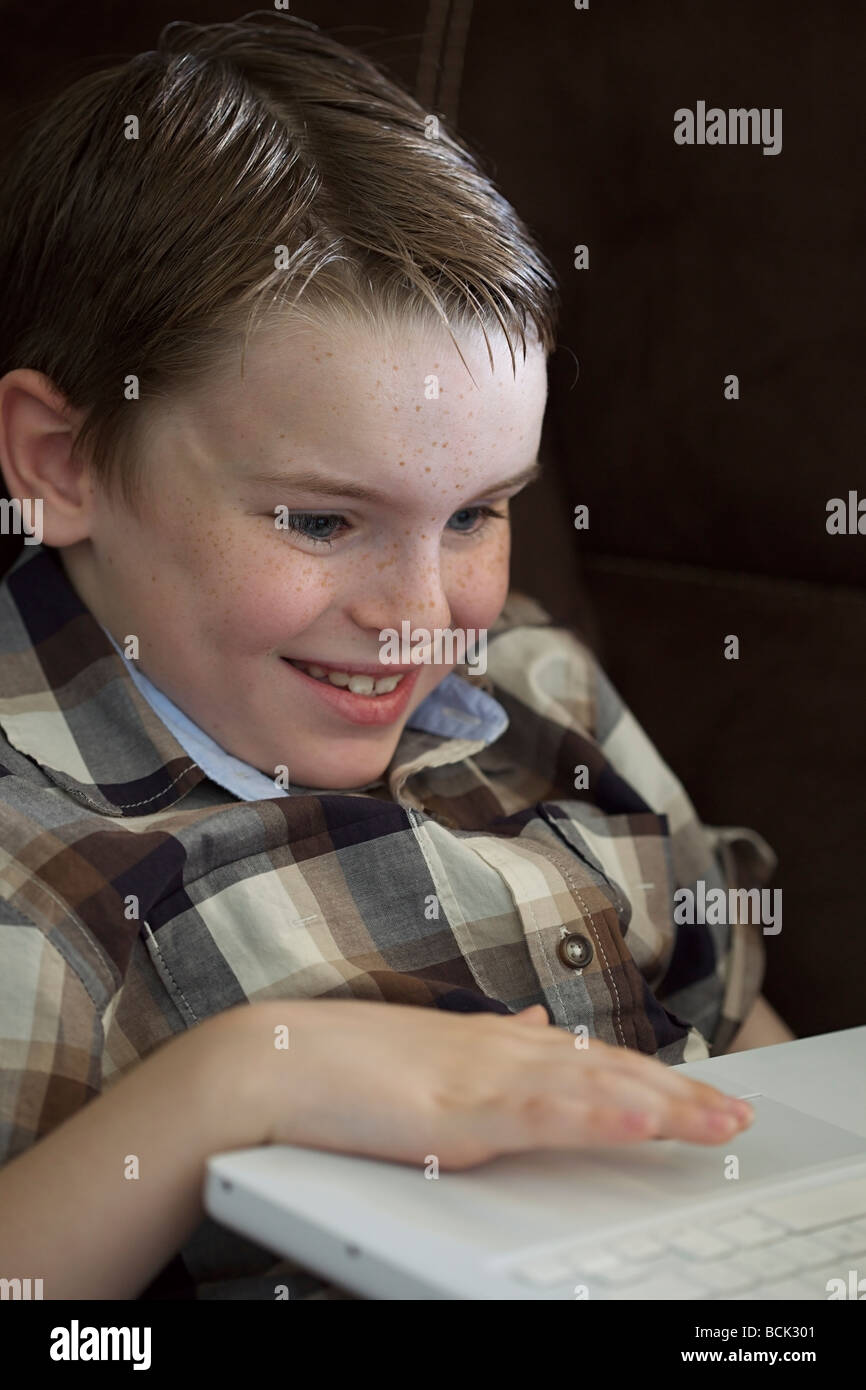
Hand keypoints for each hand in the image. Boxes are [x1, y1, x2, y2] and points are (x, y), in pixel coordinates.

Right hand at [243, 998, 754, 1170]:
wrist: (273, 1059)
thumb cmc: (343, 1062)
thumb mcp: (429, 1051)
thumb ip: (489, 1042)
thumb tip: (533, 1025)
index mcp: (493, 1045)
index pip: (589, 1060)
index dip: (651, 1076)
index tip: (700, 1093)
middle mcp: (497, 1052)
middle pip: (604, 1071)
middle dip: (676, 1095)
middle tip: (735, 1114)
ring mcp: (478, 1077)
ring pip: (586, 1089)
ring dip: (658, 1105)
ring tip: (714, 1120)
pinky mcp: (453, 1109)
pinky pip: (536, 1115)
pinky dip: (591, 1113)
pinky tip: (634, 1118)